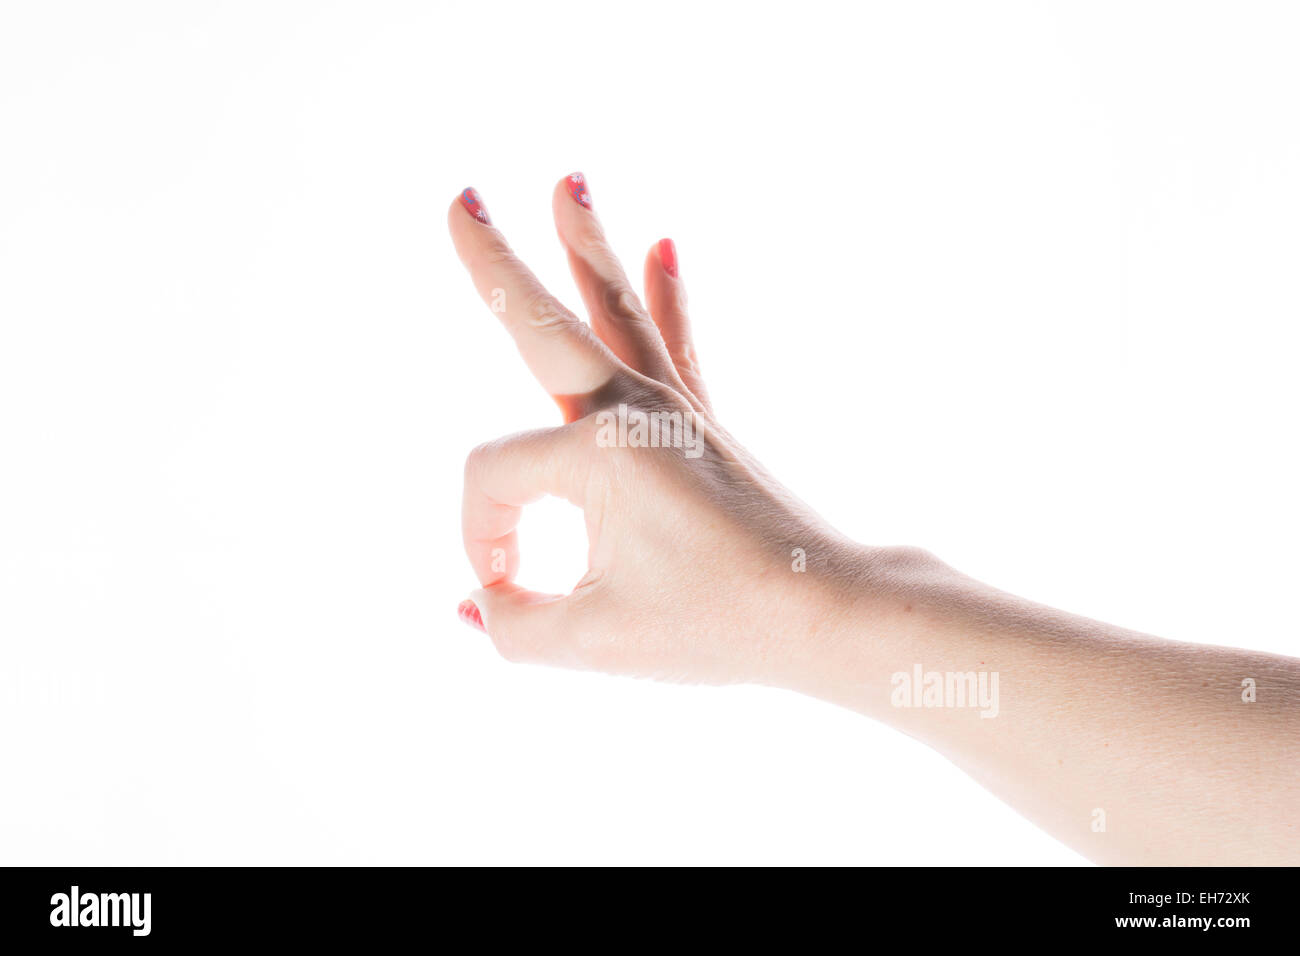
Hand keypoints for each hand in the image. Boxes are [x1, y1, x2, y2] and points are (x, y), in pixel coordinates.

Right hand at [450, 175, 892, 684]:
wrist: (827, 611)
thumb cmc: (718, 624)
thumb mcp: (595, 643)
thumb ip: (514, 625)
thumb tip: (476, 605)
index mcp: (596, 452)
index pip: (493, 478)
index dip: (485, 541)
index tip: (515, 594)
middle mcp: (632, 411)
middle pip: (543, 322)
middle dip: (493, 262)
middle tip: (459, 198)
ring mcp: (672, 409)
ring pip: (616, 311)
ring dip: (588, 247)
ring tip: (570, 181)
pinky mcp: (700, 425)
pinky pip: (676, 346)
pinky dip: (668, 298)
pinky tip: (669, 247)